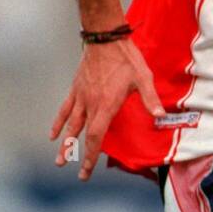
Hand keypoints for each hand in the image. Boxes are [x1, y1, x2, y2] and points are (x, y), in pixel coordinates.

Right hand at [50, 36, 164, 180]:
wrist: (104, 37)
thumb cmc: (126, 57)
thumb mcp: (143, 78)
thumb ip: (150, 99)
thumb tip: (159, 117)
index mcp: (106, 105)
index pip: (96, 137)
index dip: (90, 157)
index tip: (86, 172)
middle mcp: (90, 104)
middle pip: (82, 135)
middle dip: (78, 156)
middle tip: (76, 174)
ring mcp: (81, 96)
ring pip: (70, 125)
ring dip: (64, 144)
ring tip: (58, 160)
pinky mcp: (76, 88)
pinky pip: (64, 109)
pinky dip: (58, 122)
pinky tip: (53, 134)